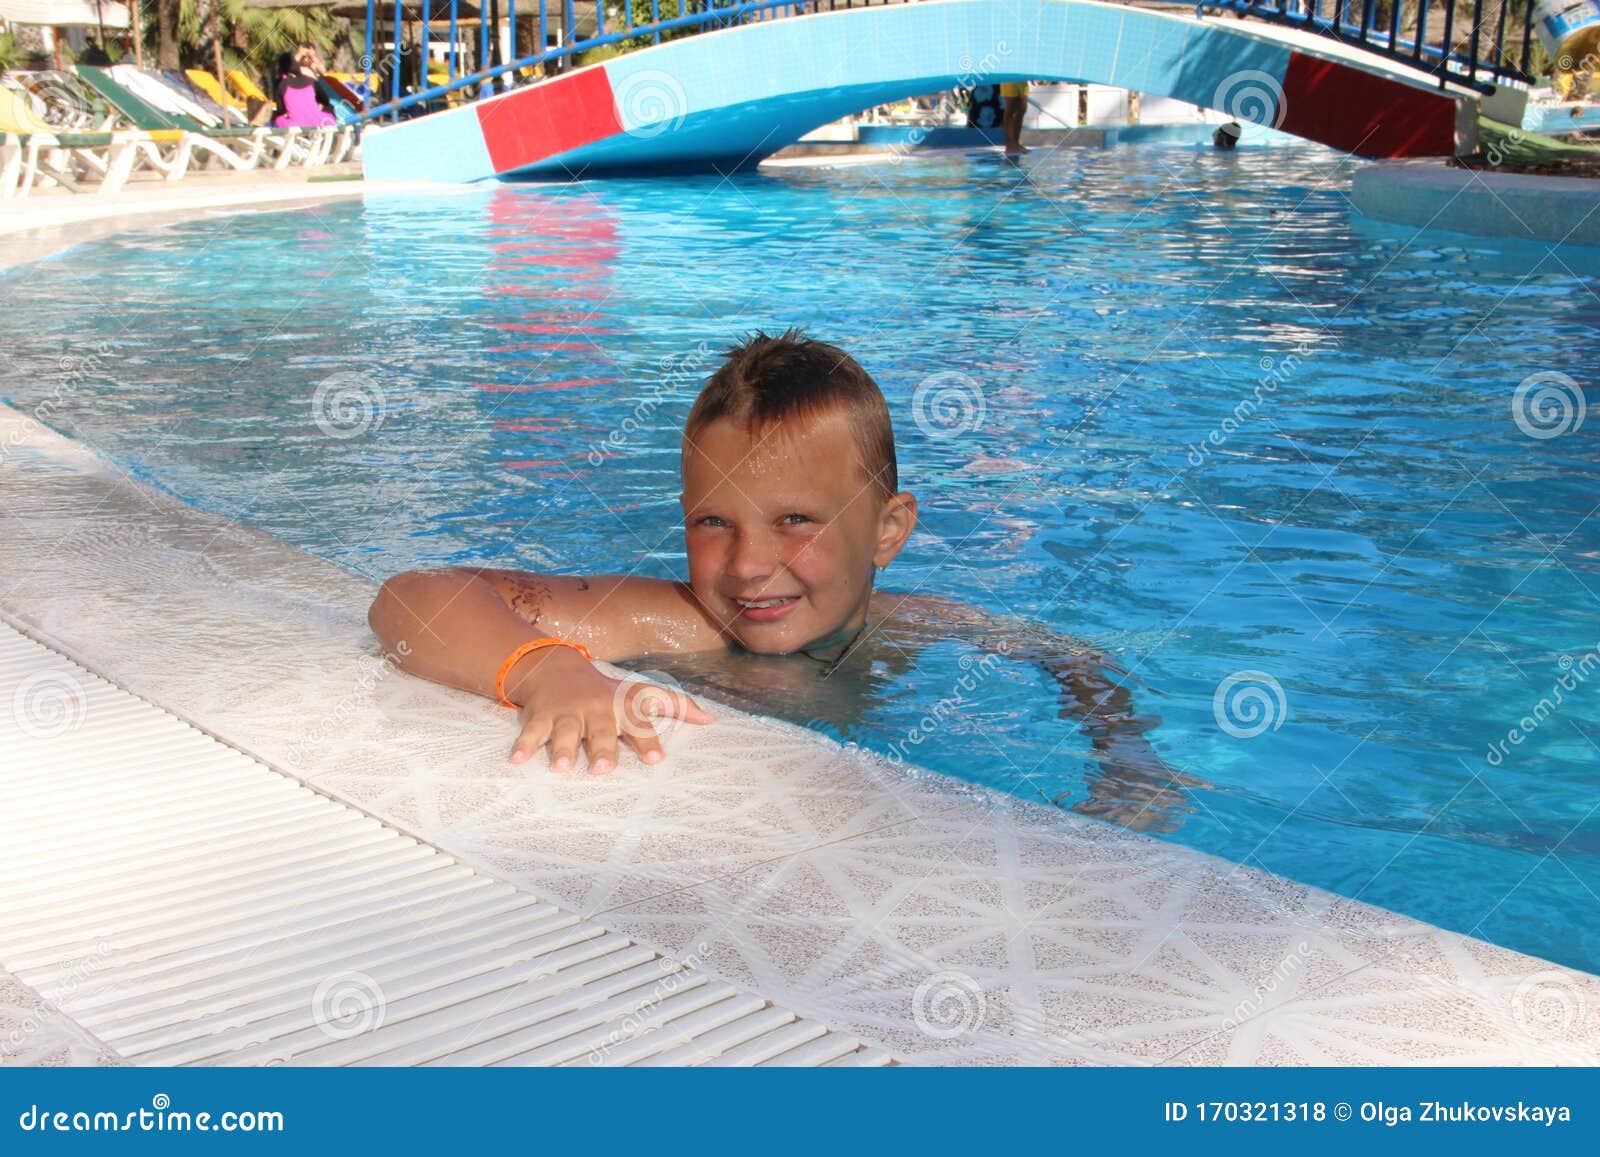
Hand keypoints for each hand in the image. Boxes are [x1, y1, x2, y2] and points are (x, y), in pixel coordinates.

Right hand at [505, 648, 712, 772]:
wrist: (557, 667)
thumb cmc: (606, 692)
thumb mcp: (639, 694)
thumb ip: (674, 706)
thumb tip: (712, 720)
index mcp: (621, 707)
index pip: (638, 723)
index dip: (648, 741)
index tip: (657, 760)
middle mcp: (596, 709)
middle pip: (601, 730)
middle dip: (603, 748)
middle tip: (604, 769)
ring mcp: (568, 712)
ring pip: (566, 731)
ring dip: (564, 749)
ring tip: (563, 770)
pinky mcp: (541, 716)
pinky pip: (532, 732)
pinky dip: (524, 746)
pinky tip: (517, 762)